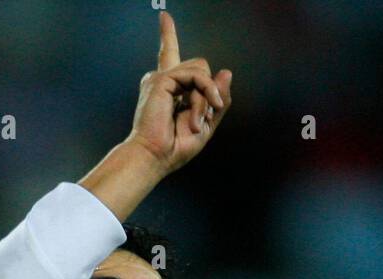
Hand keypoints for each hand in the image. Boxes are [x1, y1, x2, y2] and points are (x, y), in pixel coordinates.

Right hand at [129, 10, 231, 174]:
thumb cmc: (175, 147)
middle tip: (201, 121)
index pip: (171, 56)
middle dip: (209, 94)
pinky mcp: (162, 79)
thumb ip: (216, 100)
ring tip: (195, 122)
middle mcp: (163, 80)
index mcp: (170, 89)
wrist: (156, 157)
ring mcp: (162, 78)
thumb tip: (226, 72)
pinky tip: (201, 111)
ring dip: (206, 98)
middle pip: (199, 67)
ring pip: (201, 71)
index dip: (168, 35)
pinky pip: (196, 76)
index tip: (164, 17)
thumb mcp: (206, 124)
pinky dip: (204, 93)